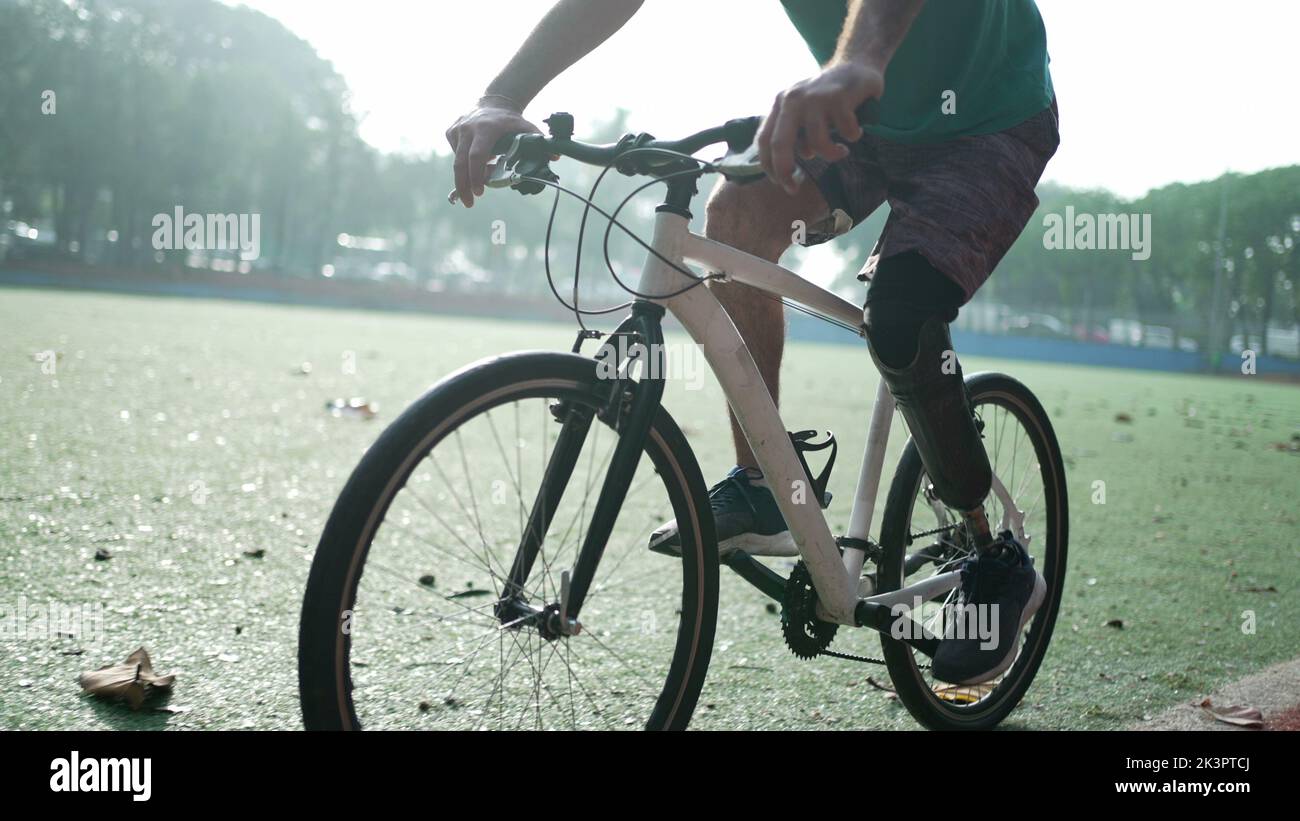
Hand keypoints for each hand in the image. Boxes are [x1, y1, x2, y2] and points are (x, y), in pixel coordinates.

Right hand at [445, 100, 539, 207]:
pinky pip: (455, 154)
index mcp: (486, 129)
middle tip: (469, 203)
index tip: (479, 192)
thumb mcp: (526, 128)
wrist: (493, 103)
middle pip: (460, 163)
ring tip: (477, 185)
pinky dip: (464, 163)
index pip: (477, 156)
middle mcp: (468, 128)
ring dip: (465, 177)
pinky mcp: (450, 132)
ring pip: (457, 160)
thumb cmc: (510, 121)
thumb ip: (538, 141)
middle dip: (463, 186)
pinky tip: (475, 162)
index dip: (477, 175)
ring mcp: (457, 129)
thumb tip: (555, 157)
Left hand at [757, 61, 883, 193]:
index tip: (780, 184)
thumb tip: (786, 169)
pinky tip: (856, 130)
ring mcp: (816, 97)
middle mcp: (793, 99)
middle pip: (780, 144)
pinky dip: (853, 137)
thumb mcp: (802, 111)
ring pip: (816, 144)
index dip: (769, 166)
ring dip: (832, 155)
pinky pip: (845, 132)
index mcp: (781, 104)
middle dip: (785, 171)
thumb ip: (792, 134)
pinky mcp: (839, 97)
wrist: (857, 64)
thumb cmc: (828, 98)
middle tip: (794, 187)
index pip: (764, 140)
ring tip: (841, 151)